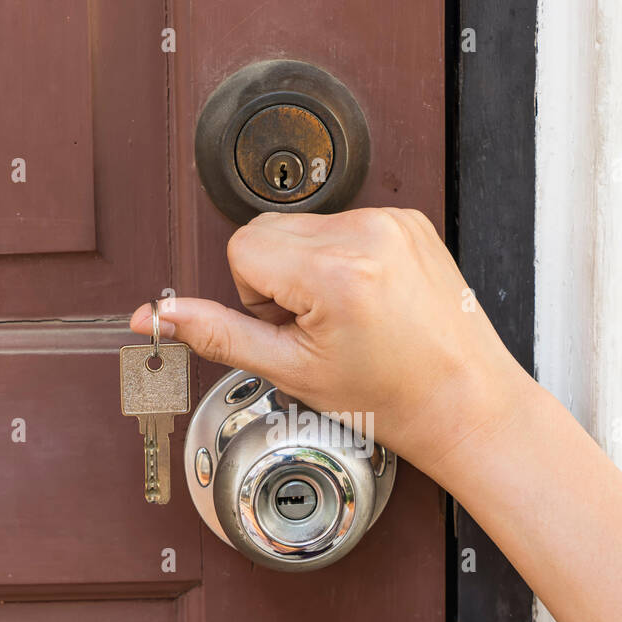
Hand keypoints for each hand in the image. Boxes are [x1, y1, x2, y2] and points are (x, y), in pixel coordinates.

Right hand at [128, 208, 529, 477]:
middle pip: (268, 230)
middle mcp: (366, 234)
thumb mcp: (292, 372)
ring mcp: (392, 221)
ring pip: (304, 227)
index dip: (255, 295)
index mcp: (334, 272)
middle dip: (277, 280)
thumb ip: (217, 334)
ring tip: (347, 316)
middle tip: (317, 327)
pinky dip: (343, 258)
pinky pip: (344, 223)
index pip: (242, 247)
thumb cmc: (390, 398)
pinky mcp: (408, 219)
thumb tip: (158, 316)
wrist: (463, 401)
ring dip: (309, 268)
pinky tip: (368, 299)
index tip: (291, 327)